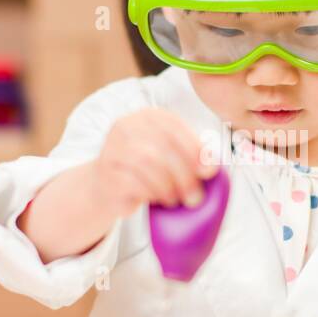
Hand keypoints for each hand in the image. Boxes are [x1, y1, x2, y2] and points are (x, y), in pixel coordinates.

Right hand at [93, 108, 215, 218]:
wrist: (106, 186)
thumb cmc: (145, 170)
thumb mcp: (168, 155)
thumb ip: (189, 154)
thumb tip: (212, 165)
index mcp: (147, 116)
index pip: (174, 127)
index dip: (195, 148)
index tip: (209, 171)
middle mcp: (127, 126)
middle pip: (163, 146)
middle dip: (185, 174)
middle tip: (196, 197)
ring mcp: (113, 147)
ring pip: (148, 162)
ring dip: (168, 186)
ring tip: (176, 200)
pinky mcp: (106, 171)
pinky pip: (133, 181)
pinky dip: (151, 193)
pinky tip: (158, 200)